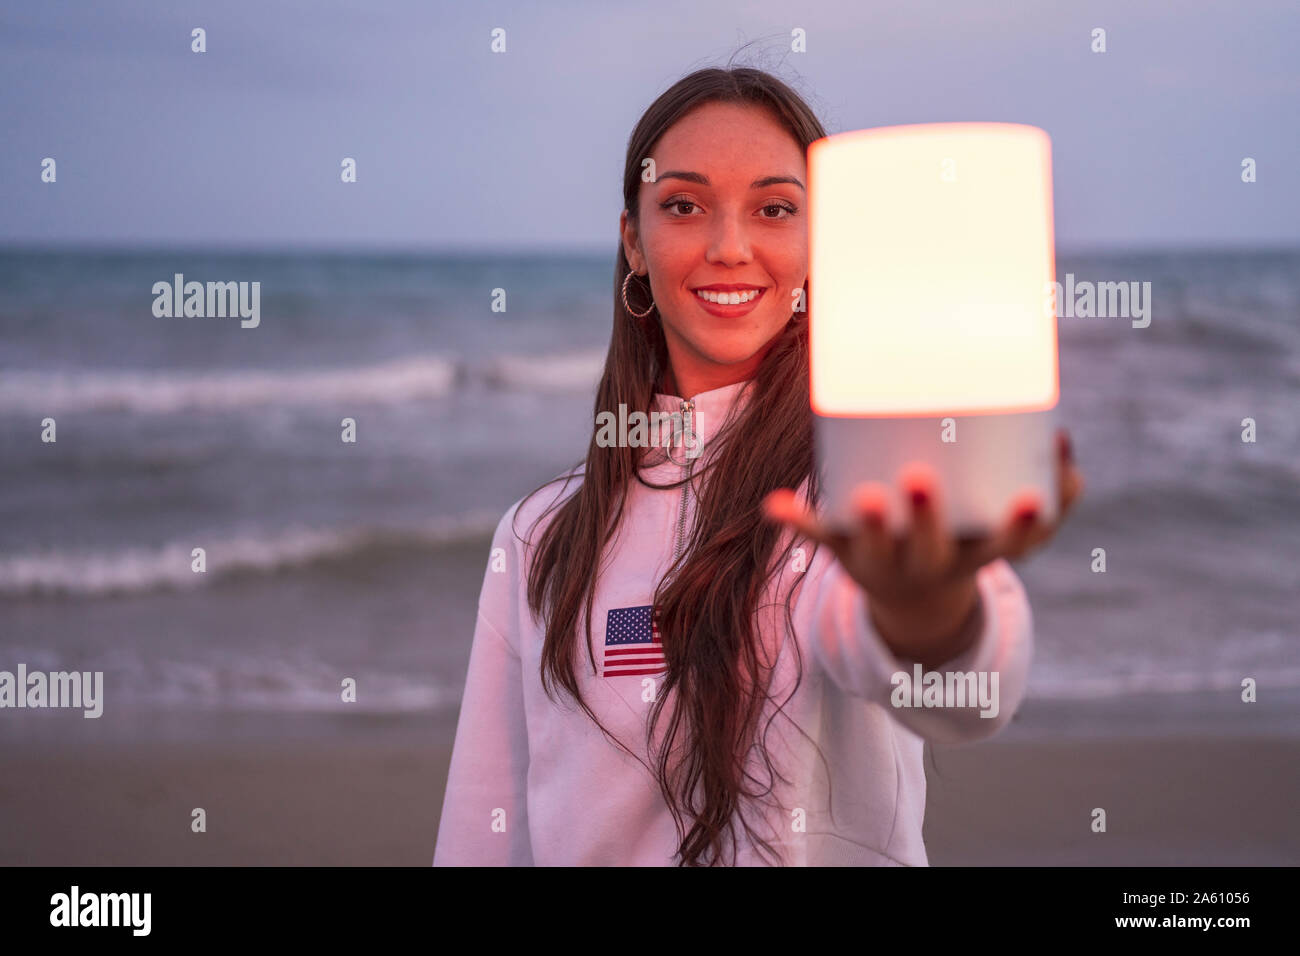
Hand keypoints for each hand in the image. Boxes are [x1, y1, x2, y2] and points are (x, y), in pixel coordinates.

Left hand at [761, 428, 1084, 667]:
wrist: (911, 599)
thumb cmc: (963, 541)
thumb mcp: (1006, 528)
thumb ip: (1044, 491)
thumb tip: (1061, 437)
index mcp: (974, 558)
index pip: (1004, 548)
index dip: (1018, 526)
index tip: (1029, 498)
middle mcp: (929, 566)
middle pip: (930, 550)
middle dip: (926, 519)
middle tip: (921, 478)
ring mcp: (884, 561)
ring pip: (875, 549)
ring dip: (870, 525)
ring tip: (866, 494)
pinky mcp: (846, 553)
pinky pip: (821, 538)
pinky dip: (797, 520)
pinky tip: (774, 504)